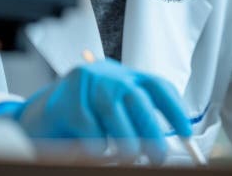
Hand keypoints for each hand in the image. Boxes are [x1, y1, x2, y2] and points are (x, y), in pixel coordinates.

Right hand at [0, 59, 191, 163]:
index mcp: (125, 75)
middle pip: (137, 98)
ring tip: (129, 158)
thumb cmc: (87, 118)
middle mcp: (108, 74)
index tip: (186, 134)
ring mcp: (86, 84)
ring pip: (113, 111)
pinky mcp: (66, 100)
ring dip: (126, 140)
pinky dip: (97, 144)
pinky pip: (89, 126)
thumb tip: (167, 147)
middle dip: (151, 130)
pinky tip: (97, 149)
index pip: (158, 86)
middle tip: (158, 156)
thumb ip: (137, 122)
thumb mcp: (116, 115)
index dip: (175, 109)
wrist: (44, 116)